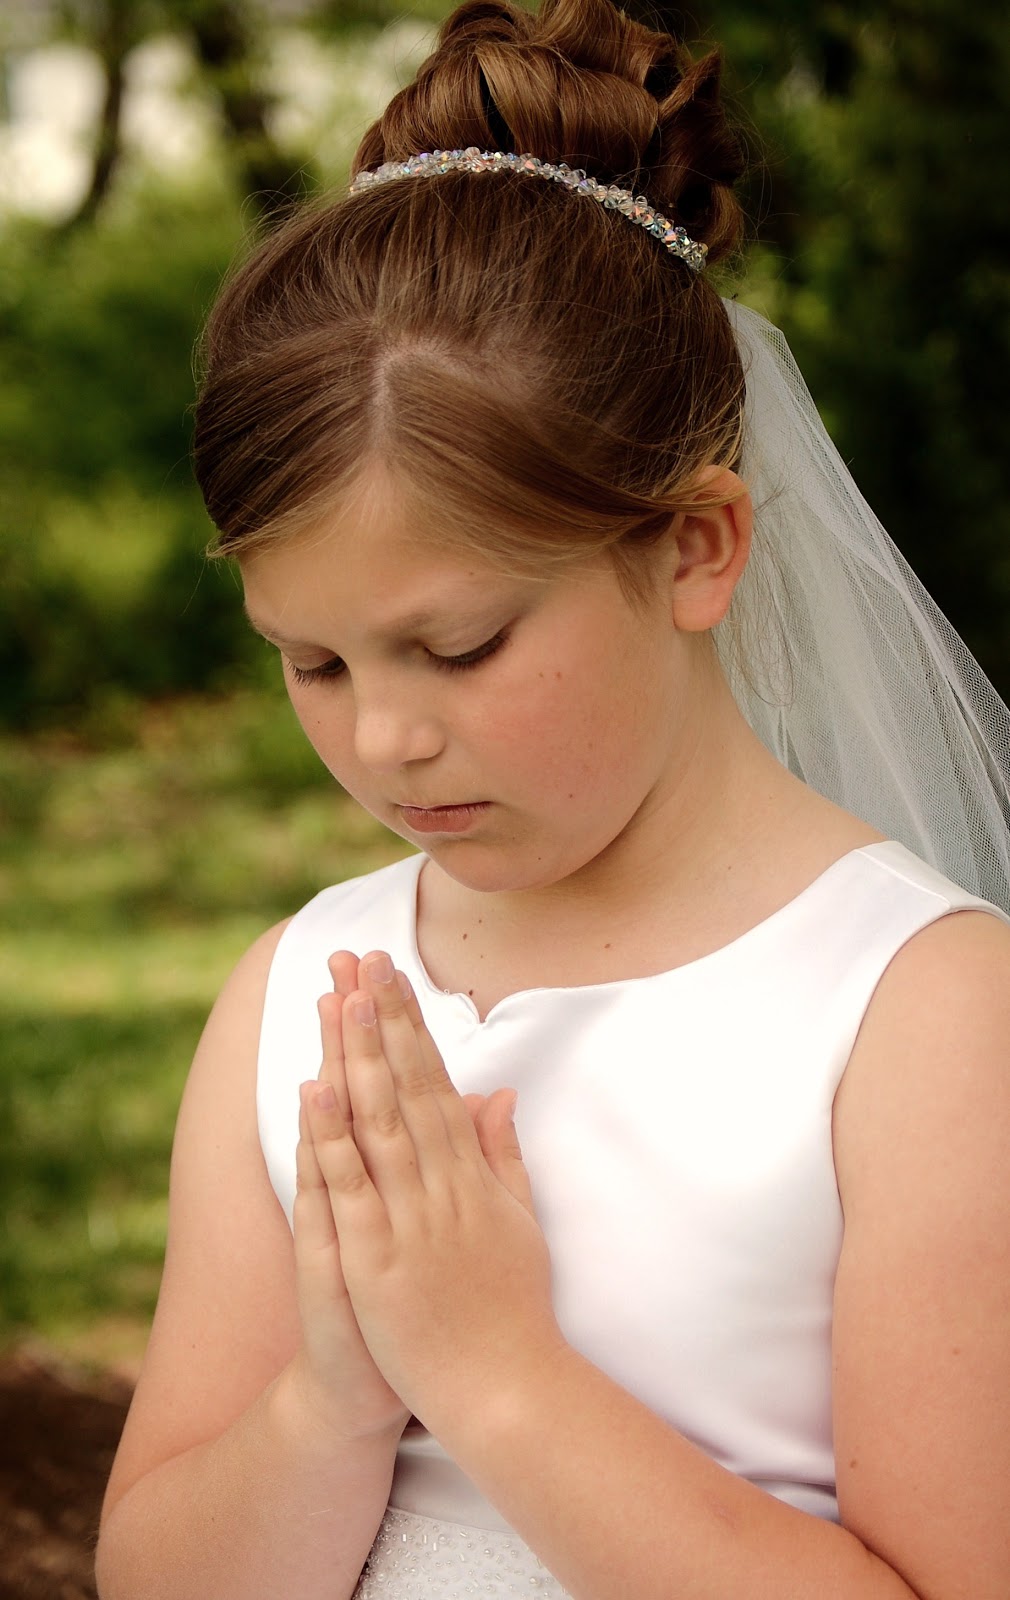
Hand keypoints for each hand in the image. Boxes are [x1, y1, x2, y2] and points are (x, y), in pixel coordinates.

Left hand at [303, 951, 565, 1435]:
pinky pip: (350, 1190)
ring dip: (357, 1059)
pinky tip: (315, 1092)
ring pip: (378, 1125)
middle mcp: (442, 1187)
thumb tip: (498, 1093)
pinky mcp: (377, 1262)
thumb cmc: (514, 1310)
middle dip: (383, 1022)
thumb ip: (503, 1156)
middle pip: (407, 1089)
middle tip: (364, 959)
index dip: (412, 1029)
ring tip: (339, 998)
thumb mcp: (521, 1222)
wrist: (509, 1390)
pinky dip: (333, 1139)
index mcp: (471, 1176)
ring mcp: (410, 1222)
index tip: (393, 978)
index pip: (437, 1085)